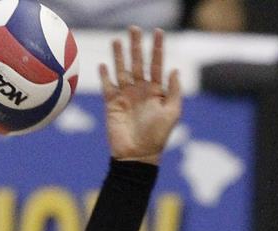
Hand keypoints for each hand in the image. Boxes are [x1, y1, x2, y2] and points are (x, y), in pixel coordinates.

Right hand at [103, 27, 183, 163]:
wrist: (137, 155)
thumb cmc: (157, 136)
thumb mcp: (172, 113)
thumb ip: (174, 92)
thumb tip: (175, 70)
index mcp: (156, 91)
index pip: (156, 64)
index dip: (157, 48)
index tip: (158, 32)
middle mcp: (140, 90)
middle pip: (137, 62)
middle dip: (136, 46)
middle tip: (133, 28)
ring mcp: (125, 96)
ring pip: (121, 70)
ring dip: (119, 56)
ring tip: (116, 40)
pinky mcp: (112, 104)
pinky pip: (107, 86)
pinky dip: (104, 76)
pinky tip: (103, 65)